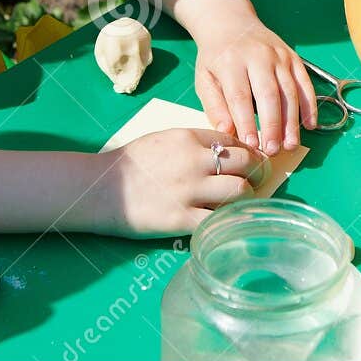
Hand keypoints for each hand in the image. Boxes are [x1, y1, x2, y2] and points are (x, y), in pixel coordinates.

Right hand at [96, 127, 269, 236]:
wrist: (99, 189)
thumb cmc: (128, 164)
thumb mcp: (161, 139)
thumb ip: (192, 143)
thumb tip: (223, 150)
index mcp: (187, 138)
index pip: (233, 140)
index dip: (248, 150)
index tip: (254, 158)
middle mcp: (193, 162)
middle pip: (244, 163)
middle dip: (258, 170)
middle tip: (260, 178)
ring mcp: (188, 191)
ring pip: (239, 192)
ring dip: (247, 197)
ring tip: (245, 201)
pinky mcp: (181, 220)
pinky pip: (218, 221)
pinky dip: (229, 222)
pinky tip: (230, 222)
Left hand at [192, 10, 316, 154]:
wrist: (231, 23)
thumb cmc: (216, 57)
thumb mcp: (204, 78)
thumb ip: (214, 106)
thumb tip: (226, 132)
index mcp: (231, 62)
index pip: (240, 97)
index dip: (247, 123)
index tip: (251, 146)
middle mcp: (258, 56)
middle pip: (268, 94)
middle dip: (272, 125)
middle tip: (273, 150)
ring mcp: (279, 55)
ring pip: (290, 91)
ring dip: (292, 121)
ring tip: (291, 145)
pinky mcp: (293, 57)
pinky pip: (305, 83)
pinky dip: (310, 105)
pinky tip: (310, 126)